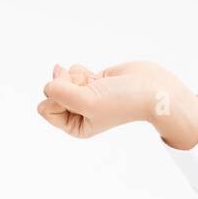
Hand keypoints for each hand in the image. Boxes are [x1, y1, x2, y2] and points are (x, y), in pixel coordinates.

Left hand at [37, 60, 197, 148]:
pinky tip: (98, 77)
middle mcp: (76, 113)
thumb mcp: (86, 102)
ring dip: (78, 77)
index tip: (80, 97)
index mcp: (74, 127)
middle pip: (51, 91)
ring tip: (97, 84)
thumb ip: (59, 93)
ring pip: (62, 79)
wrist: (152, 89)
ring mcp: (83, 96)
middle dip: (69, 84)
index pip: (45, 108)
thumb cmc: (122, 100)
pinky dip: (82, 71)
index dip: (58, 98)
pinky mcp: (90, 81)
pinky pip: (72, 71)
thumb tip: (48, 83)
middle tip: (90, 88)